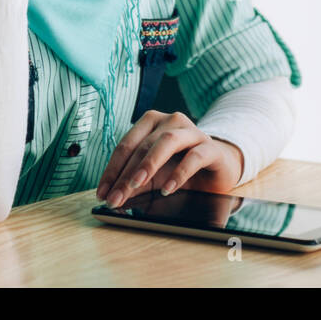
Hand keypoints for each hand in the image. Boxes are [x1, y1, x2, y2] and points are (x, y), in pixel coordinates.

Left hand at [94, 110, 244, 208]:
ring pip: (166, 142)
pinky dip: (179, 172)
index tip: (102, 193)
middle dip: (125, 174)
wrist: (218, 169)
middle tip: (115, 198)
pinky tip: (169, 189)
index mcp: (151, 123)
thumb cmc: (180, 168)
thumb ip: (135, 183)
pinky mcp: (211, 148)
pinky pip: (194, 156)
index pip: (125, 145)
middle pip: (142, 146)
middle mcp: (171, 121)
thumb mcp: (154, 177)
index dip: (112, 169)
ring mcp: (192, 132)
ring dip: (148, 164)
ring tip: (136, 184)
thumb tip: (114, 198)